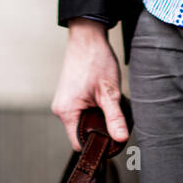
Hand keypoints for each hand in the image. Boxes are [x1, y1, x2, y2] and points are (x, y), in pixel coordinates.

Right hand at [52, 22, 128, 151]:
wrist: (87, 36)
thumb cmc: (95, 60)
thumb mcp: (109, 91)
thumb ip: (114, 117)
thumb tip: (121, 139)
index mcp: (66, 111)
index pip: (79, 144)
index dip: (96, 146)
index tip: (112, 142)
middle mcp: (61, 108)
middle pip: (80, 134)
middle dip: (99, 130)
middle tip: (116, 121)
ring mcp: (64, 101)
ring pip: (82, 122)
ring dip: (96, 118)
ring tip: (109, 106)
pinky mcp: (69, 95)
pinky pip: (80, 111)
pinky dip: (93, 109)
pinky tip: (103, 99)